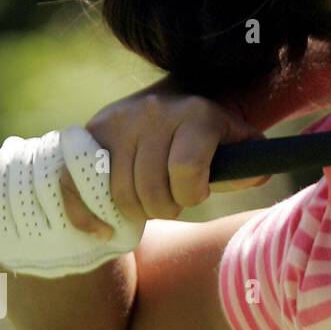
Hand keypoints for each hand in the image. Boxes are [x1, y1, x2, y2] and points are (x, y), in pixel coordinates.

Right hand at [62, 89, 270, 240]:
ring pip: (116, 191)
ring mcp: (118, 121)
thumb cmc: (213, 136)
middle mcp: (154, 113)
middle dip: (163, 208)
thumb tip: (254, 176)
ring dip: (134, 212)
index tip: (199, 193)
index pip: (187, 168)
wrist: (178, 100)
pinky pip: (76, 183)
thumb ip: (249, 166)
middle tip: (172, 203)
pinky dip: (87, 214)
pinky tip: (104, 230)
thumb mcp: (239, 144)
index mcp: (196, 115)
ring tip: (150, 204)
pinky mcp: (90, 133)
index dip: (193, 194)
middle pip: (148, 187)